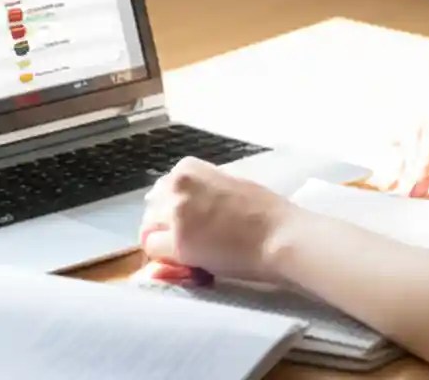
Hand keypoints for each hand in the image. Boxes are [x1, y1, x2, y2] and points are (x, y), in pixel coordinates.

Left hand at [139, 157, 294, 283]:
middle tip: (188, 236)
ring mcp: (175, 214)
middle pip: (153, 205)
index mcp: (189, 168)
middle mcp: (177, 186)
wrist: (279, 236)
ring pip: (149, 227)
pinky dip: (165, 256)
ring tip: (188, 248)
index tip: (190, 216)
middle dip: (165, 220)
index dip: (175, 204)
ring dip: (164, 237)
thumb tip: (187, 201)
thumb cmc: (267, 210)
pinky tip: (185, 259)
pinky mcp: (178, 243)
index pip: (165, 186)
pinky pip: (153, 249)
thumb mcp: (231, 183)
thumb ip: (204, 187)